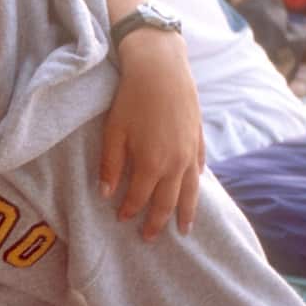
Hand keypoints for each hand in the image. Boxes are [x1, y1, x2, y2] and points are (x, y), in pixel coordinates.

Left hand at [101, 28, 203, 239]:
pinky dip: (196, 184)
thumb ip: (110, 166)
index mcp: (151, 164)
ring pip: (190, 191)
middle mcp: (175, 164)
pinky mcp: (198, 139)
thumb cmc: (131, 98)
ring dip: (186, 212)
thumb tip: (106, 194)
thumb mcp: (113, 132)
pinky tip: (194, 189)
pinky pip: (199, 169)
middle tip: (151, 238)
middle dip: (158, 223)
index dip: (130, 212)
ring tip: (184, 229)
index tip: (121, 221)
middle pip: (167, 202)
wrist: (161, 67)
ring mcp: (190, 152)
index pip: (139, 199)